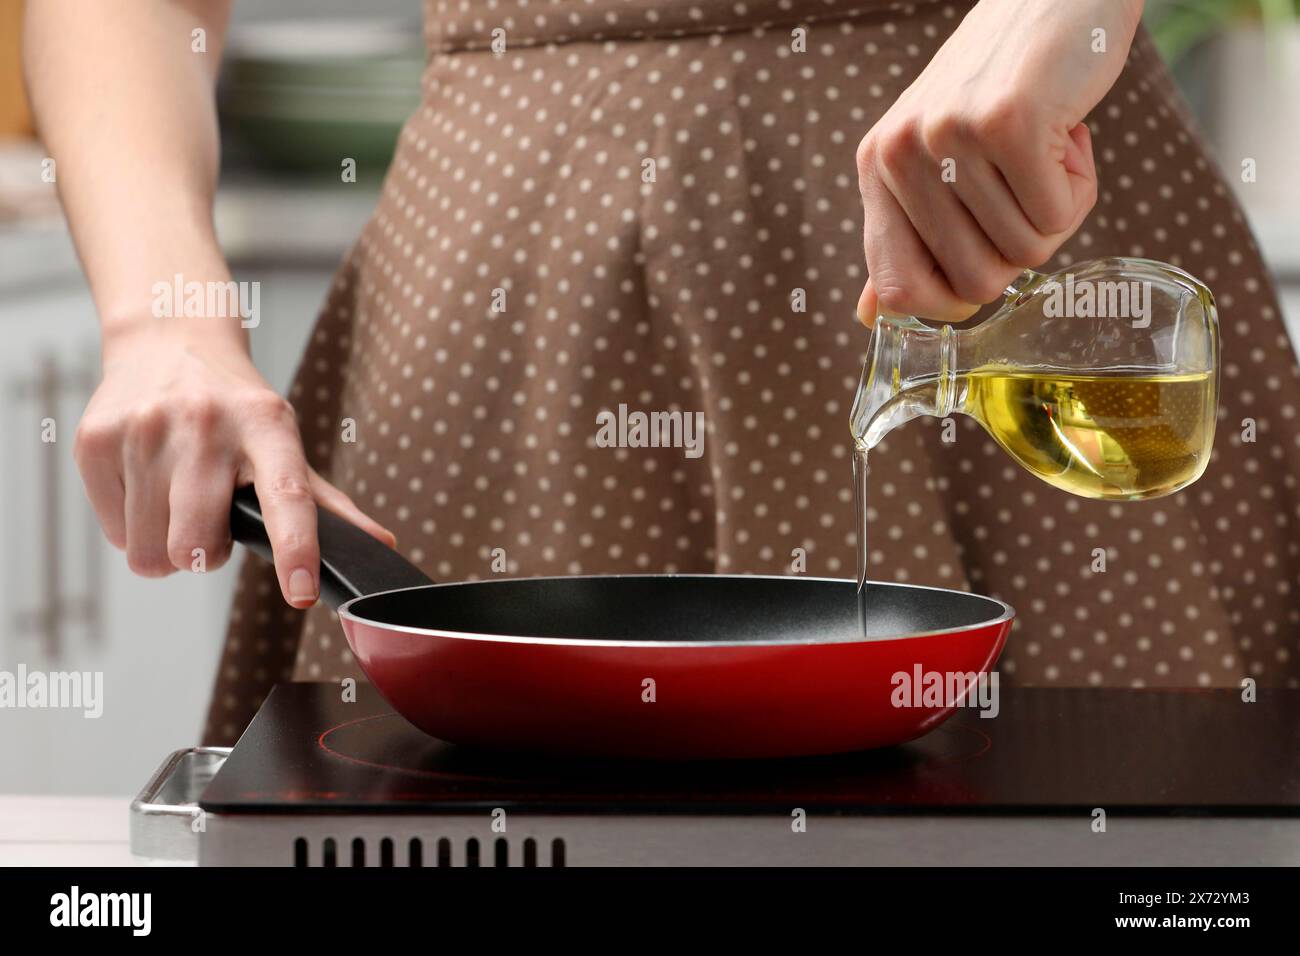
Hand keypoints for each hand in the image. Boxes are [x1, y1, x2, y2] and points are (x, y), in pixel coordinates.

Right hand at [74, 321, 394, 606]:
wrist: (169, 338)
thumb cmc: (236, 406)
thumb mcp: (285, 441)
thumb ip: (328, 503)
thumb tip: (380, 545)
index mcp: (266, 424)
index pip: (287, 495)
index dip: (296, 549)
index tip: (302, 593)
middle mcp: (204, 422)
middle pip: (196, 546)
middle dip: (206, 555)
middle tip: (212, 522)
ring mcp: (144, 428)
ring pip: (150, 552)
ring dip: (166, 545)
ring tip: (178, 501)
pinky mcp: (95, 441)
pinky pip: (115, 533)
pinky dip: (132, 525)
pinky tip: (146, 484)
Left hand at [854, 0, 1143, 324]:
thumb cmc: (1004, 86)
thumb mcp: (936, 158)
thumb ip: (906, 235)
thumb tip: (874, 317)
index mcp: (877, 168)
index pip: (896, 290)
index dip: (950, 303)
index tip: (986, 269)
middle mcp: (901, 154)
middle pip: (975, 282)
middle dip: (1021, 249)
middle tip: (1026, 185)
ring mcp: (950, 137)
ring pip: (1024, 251)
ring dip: (1057, 210)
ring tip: (1045, 148)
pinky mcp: (1008, 124)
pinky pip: (1058, 215)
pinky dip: (1081, 187)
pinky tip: (1067, 134)